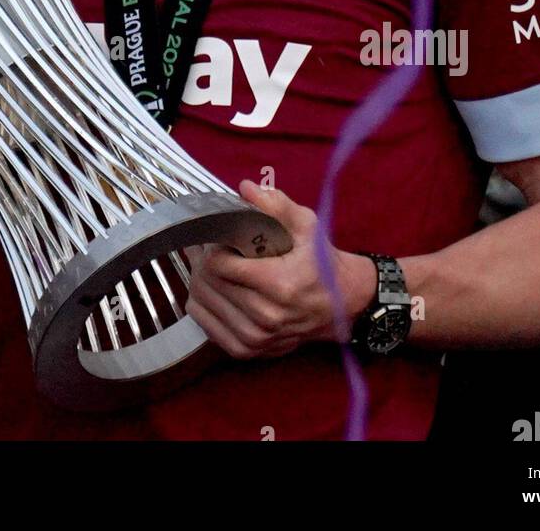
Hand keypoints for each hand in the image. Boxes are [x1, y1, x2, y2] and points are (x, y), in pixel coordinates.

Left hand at [183, 179, 376, 359]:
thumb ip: (276, 205)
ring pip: (203, 304)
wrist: (340, 304)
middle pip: (208, 283)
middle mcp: (266, 316)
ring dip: (198, 280)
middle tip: (202, 244)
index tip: (215, 236)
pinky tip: (209, 289)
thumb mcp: (306, 226)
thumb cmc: (321, 263)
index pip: (219, 265)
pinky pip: (206, 326)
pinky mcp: (248, 351)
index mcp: (279, 285)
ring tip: (204, 263)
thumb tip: (245, 188)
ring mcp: (256, 337)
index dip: (211, 246)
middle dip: (201, 260)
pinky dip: (202, 306)